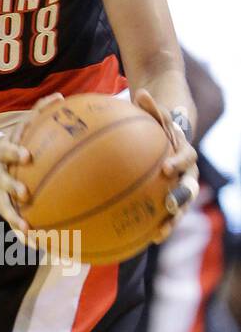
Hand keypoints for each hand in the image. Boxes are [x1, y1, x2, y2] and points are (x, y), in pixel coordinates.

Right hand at [0, 93, 65, 244]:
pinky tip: (35, 244)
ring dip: (14, 217)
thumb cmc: (14, 140)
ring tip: (27, 230)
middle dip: (11, 187)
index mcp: (3, 152)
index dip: (15, 153)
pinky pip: (12, 218)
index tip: (28, 156)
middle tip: (24, 194)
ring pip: (4, 204)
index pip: (8, 150)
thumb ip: (40, 111)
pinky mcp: (2, 201)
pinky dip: (21, 231)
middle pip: (1, 180)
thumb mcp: (22, 124)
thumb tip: (61, 97)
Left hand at [134, 90, 198, 242]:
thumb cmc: (158, 125)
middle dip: (182, 197)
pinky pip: (165, 214)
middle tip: (170, 205)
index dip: (178, 163)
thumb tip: (141, 92)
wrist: (171, 137)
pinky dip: (157, 225)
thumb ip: (151, 107)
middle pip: (190, 188)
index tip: (166, 168)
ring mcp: (181, 188)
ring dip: (172, 220)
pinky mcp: (170, 198)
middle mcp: (187, 173)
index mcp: (185, 152)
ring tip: (160, 234)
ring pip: (181, 207)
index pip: (186, 158)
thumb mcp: (156, 114)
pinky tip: (143, 239)